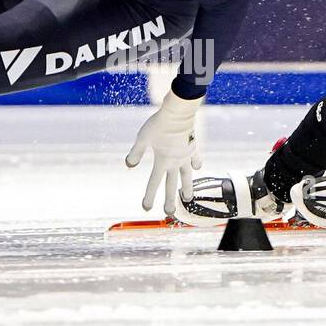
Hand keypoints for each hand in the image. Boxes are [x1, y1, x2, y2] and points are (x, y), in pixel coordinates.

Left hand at [125, 90, 203, 215]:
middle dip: (170, 200)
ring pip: (188, 176)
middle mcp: (176, 162)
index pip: (154, 183)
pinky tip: (197, 168)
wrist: (179, 112)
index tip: (146, 208)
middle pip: (172, 185)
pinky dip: (196, 164)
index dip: (149, 196)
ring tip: (188, 198)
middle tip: (168, 213)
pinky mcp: (193, 147)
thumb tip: (129, 165)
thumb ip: (136, 152)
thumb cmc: (159, 123)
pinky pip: (196, 159)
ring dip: (188, 188)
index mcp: (162, 161)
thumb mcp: (143, 138)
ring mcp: (187, 156)